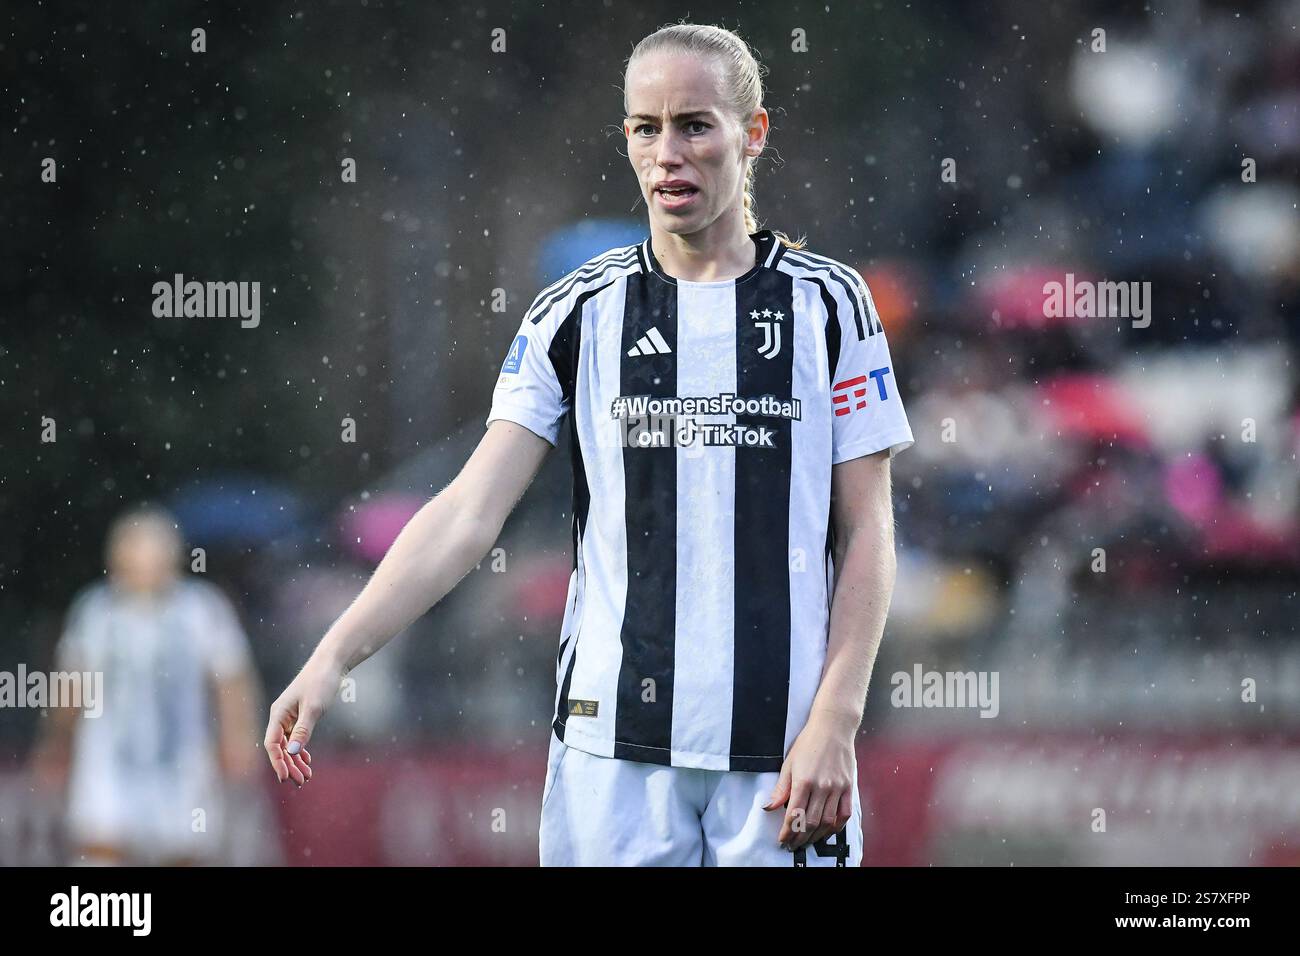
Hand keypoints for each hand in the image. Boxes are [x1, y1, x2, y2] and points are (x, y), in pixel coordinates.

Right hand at [263, 657, 341, 786]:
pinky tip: (306, 760)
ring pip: (288, 744)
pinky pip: (295, 737)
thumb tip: (292, 752)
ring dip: (295, 760)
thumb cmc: (321, 681)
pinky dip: (300, 749)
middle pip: (279, 747)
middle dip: (288, 765)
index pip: (272, 743)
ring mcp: (289, 715)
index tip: (285, 778)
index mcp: (278, 713)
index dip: (277, 762)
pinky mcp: (299, 714)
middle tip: (301, 781)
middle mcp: (280, 715)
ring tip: (306, 776)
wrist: (331, 663)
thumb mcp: (314, 707)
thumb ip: (303, 730)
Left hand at [763, 707, 858, 850]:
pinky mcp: (849, 787)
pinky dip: (836, 826)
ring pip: (828, 822)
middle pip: (811, 822)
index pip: (794, 815)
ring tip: (808, 841)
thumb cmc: (808, 742)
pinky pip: (844, 814)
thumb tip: (769, 807)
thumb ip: (781, 788)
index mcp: (804, 781)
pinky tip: (828, 830)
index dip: (787, 831)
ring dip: (817, 836)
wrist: (833, 727)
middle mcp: (822, 787)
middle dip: (800, 838)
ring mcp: (837, 788)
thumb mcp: (788, 763)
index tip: (782, 839)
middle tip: (793, 845)